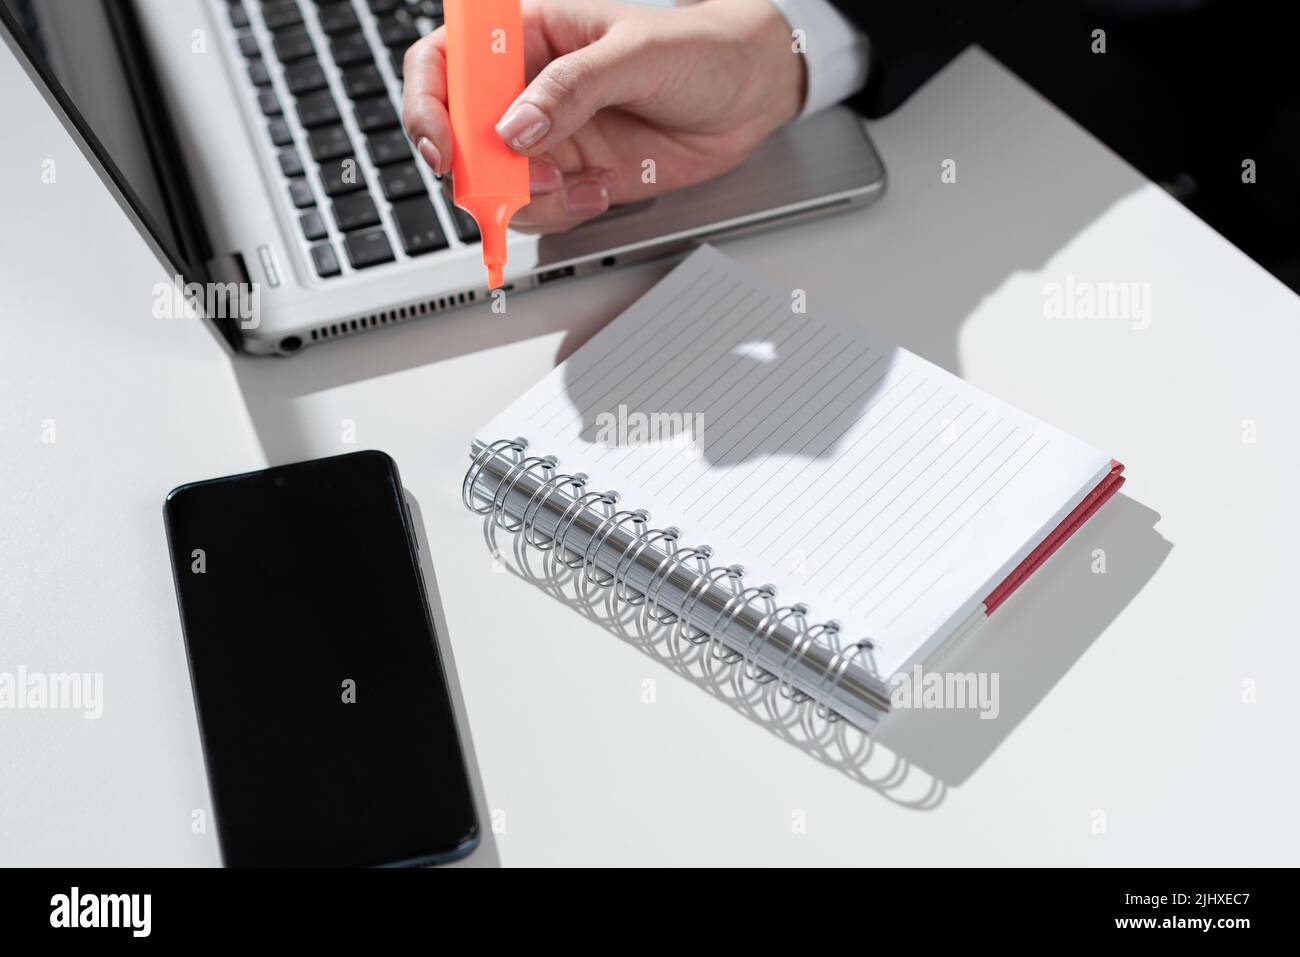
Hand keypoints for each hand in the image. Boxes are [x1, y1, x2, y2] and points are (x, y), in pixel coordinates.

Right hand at [402, 0, 805, 233]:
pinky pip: (542, 207)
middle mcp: (528, 89)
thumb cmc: (702, 49)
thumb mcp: (635, 54)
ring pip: (499, 183)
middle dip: (481, 171)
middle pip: (462, 136)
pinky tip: (602, 188)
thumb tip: (514, 129)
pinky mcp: (576, 174)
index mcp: (528, 35)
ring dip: (528, 198)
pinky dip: (564, 211)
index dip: (429, 105)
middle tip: (517, 185)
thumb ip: (571, 89)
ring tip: (577, 184)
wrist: (753, 92)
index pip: (447, 63)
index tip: (445, 148)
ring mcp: (550, 136)